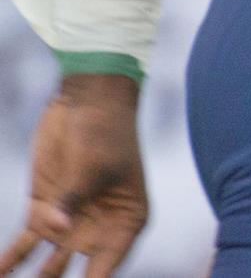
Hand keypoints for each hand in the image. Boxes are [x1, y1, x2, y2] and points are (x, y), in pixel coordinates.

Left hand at [1, 75, 148, 277]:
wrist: (87, 102)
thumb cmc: (106, 132)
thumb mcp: (93, 167)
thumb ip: (72, 200)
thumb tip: (53, 229)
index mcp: (126, 223)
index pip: (105, 270)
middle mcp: (99, 230)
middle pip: (76, 276)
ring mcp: (69, 223)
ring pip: (47, 269)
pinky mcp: (43, 212)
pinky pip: (23, 247)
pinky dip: (9, 263)